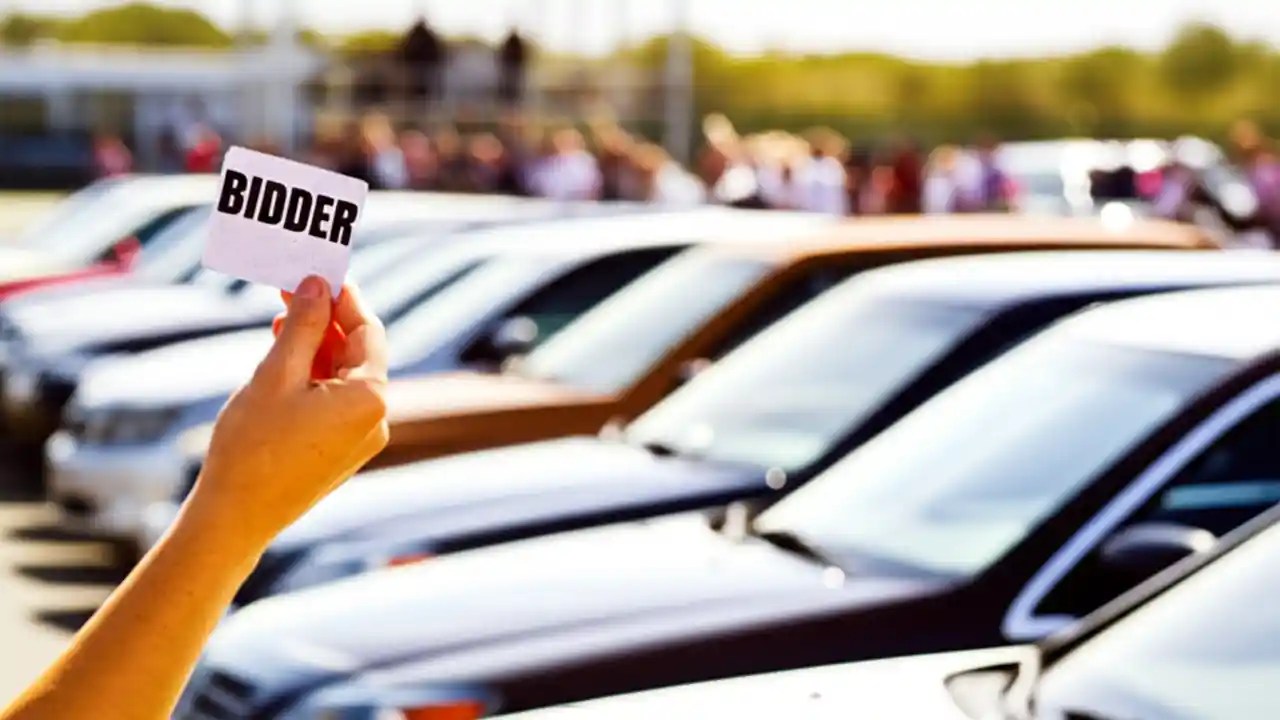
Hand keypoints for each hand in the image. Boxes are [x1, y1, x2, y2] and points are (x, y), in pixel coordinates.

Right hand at [190, 276, 389, 550]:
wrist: (235, 518)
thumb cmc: (253, 446)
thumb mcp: (276, 373)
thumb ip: (302, 325)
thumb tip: (318, 284)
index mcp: (371, 399)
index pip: (369, 331)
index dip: (344, 297)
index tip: (319, 271)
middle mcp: (376, 420)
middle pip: (357, 352)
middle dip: (324, 319)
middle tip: (290, 286)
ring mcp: (360, 438)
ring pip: (342, 375)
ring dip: (314, 345)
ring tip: (278, 318)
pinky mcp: (339, 450)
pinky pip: (333, 400)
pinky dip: (311, 375)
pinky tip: (282, 355)